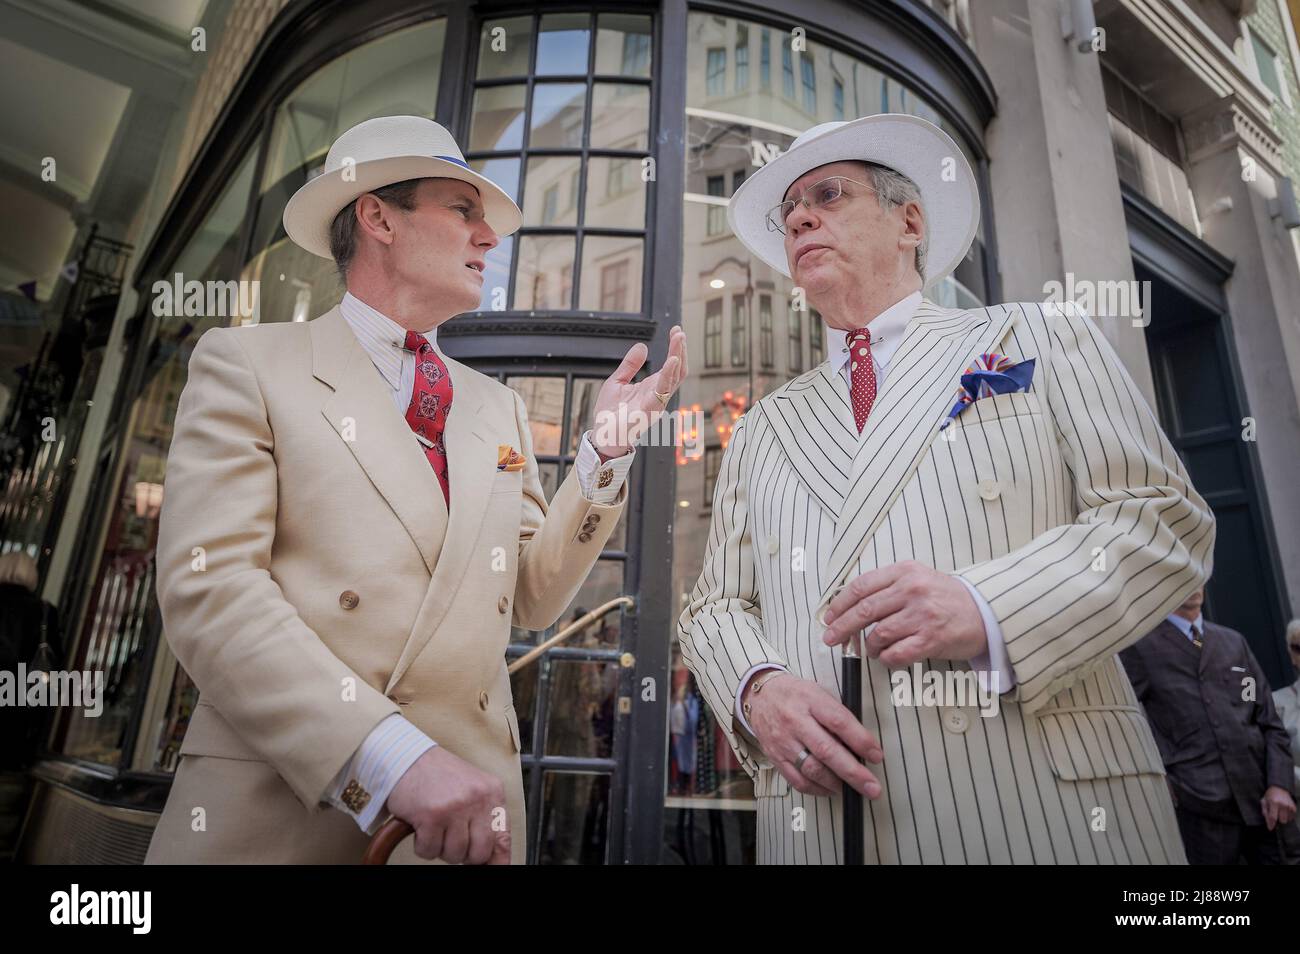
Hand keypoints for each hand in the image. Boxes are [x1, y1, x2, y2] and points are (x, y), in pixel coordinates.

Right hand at [384, 746, 510, 863]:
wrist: (406, 757)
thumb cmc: (438, 776)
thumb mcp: (471, 790)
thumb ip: (484, 818)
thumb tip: (497, 860)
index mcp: (492, 792)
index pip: (502, 838)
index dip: (497, 861)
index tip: (492, 869)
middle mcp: (477, 799)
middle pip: (479, 853)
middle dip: (464, 854)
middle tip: (451, 839)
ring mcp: (455, 807)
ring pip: (453, 855)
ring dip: (440, 847)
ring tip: (435, 826)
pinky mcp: (431, 816)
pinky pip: (429, 851)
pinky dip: (422, 845)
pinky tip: (421, 826)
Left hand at [591, 325, 688, 458]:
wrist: (602, 435)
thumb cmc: (610, 413)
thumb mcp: (617, 381)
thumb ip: (630, 365)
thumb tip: (642, 346)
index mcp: (652, 387)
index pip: (671, 365)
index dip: (675, 348)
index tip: (675, 330)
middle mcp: (658, 394)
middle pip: (678, 370)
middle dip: (680, 350)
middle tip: (679, 331)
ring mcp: (656, 402)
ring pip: (674, 378)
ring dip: (678, 356)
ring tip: (678, 339)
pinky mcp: (650, 410)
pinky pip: (663, 390)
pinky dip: (669, 374)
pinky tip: (672, 360)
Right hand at [742, 672, 882, 798]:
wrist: (760, 696)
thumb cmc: (795, 695)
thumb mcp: (819, 693)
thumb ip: (838, 716)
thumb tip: (861, 744)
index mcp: (810, 700)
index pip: (839, 722)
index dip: (861, 741)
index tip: (876, 755)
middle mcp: (795, 721)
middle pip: (827, 751)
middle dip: (853, 772)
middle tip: (872, 787)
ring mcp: (784, 741)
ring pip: (812, 770)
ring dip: (837, 784)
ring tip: (854, 789)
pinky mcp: (776, 757)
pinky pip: (798, 780)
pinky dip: (818, 789)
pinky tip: (831, 789)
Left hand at [822, 560, 985, 665]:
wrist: (985, 610)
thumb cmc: (945, 597)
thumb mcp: (917, 578)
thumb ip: (887, 587)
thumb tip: (848, 605)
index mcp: (905, 572)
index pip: (861, 587)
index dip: (839, 604)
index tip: (828, 616)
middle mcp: (912, 590)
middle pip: (864, 611)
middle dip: (841, 627)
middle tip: (830, 638)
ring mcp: (922, 615)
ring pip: (878, 634)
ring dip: (868, 646)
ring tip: (871, 649)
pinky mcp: (932, 639)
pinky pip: (896, 653)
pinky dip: (887, 658)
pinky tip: (888, 657)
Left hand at [1261, 785, 1295, 829]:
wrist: (1279, 788)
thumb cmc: (1270, 795)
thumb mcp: (1264, 801)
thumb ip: (1265, 812)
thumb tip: (1269, 823)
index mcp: (1274, 802)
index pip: (1273, 817)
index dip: (1271, 824)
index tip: (1270, 828)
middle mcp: (1283, 804)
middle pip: (1282, 820)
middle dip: (1278, 821)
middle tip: (1275, 816)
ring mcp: (1289, 806)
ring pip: (1287, 820)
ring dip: (1283, 818)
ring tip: (1279, 812)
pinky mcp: (1294, 807)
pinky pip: (1291, 817)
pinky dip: (1287, 817)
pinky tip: (1283, 811)